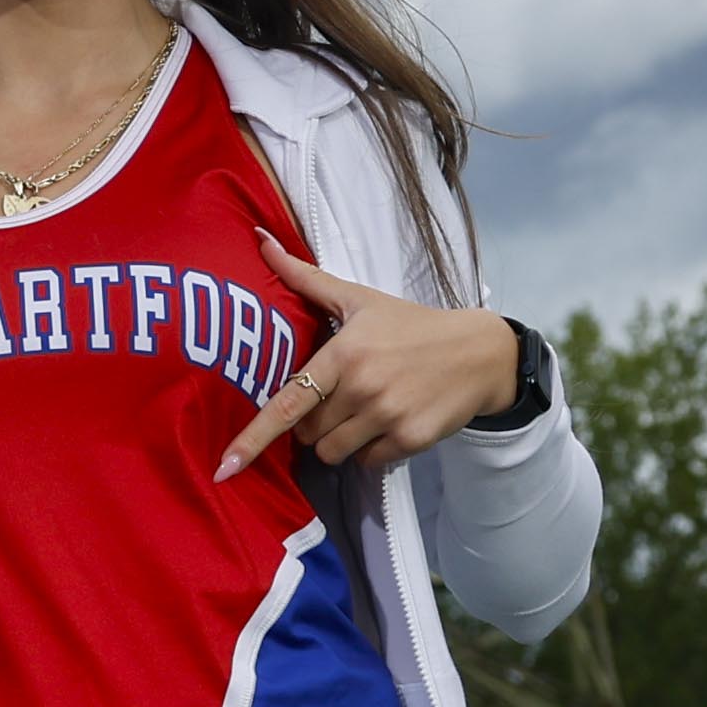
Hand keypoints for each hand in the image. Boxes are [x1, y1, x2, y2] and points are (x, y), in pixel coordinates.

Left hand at [217, 236, 524, 479]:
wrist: (481, 352)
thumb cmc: (411, 326)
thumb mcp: (358, 298)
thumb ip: (304, 278)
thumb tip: (259, 240)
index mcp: (344, 353)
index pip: (287, 404)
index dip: (253, 438)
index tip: (225, 467)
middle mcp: (364, 386)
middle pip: (307, 432)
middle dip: (314, 421)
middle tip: (342, 396)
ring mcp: (388, 415)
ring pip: (333, 452)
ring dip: (339, 439)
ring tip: (366, 409)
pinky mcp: (410, 439)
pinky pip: (366, 462)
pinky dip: (370, 450)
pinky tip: (390, 422)